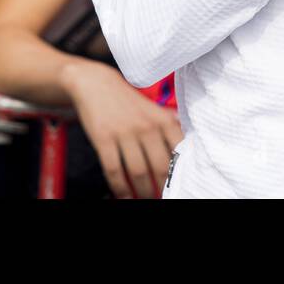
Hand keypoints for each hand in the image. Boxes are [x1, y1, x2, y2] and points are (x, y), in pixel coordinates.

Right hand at [61, 61, 183, 198]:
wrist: (95, 84)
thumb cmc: (128, 102)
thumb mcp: (153, 109)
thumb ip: (169, 127)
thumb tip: (187, 148)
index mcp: (163, 120)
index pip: (178, 154)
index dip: (180, 175)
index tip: (179, 188)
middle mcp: (147, 126)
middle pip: (160, 168)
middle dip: (161, 189)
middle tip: (161, 197)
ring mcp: (124, 132)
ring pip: (138, 173)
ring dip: (142, 192)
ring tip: (144, 199)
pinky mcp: (104, 138)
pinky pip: (114, 170)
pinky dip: (120, 187)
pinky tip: (124, 195)